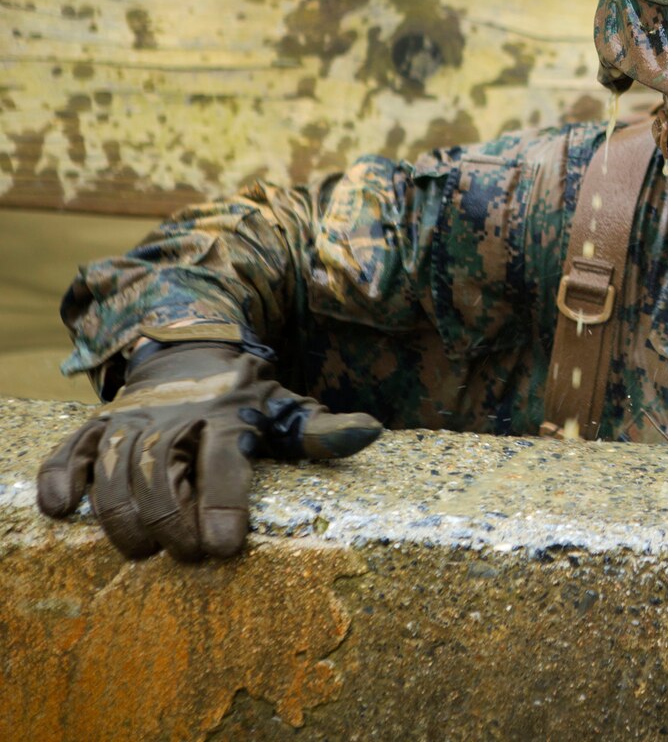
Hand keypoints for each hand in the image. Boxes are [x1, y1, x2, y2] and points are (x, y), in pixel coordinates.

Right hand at [37, 334, 380, 560]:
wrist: (192, 348)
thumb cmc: (249, 397)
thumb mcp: (290, 408)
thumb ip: (325, 430)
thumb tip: (370, 433)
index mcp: (230, 414)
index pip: (224, 460)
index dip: (223, 504)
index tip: (225, 547)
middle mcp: (177, 415)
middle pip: (163, 470)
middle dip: (171, 519)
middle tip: (186, 556)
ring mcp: (132, 420)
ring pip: (115, 467)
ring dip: (121, 514)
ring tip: (140, 552)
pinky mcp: (98, 426)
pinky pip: (69, 450)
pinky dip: (60, 479)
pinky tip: (62, 509)